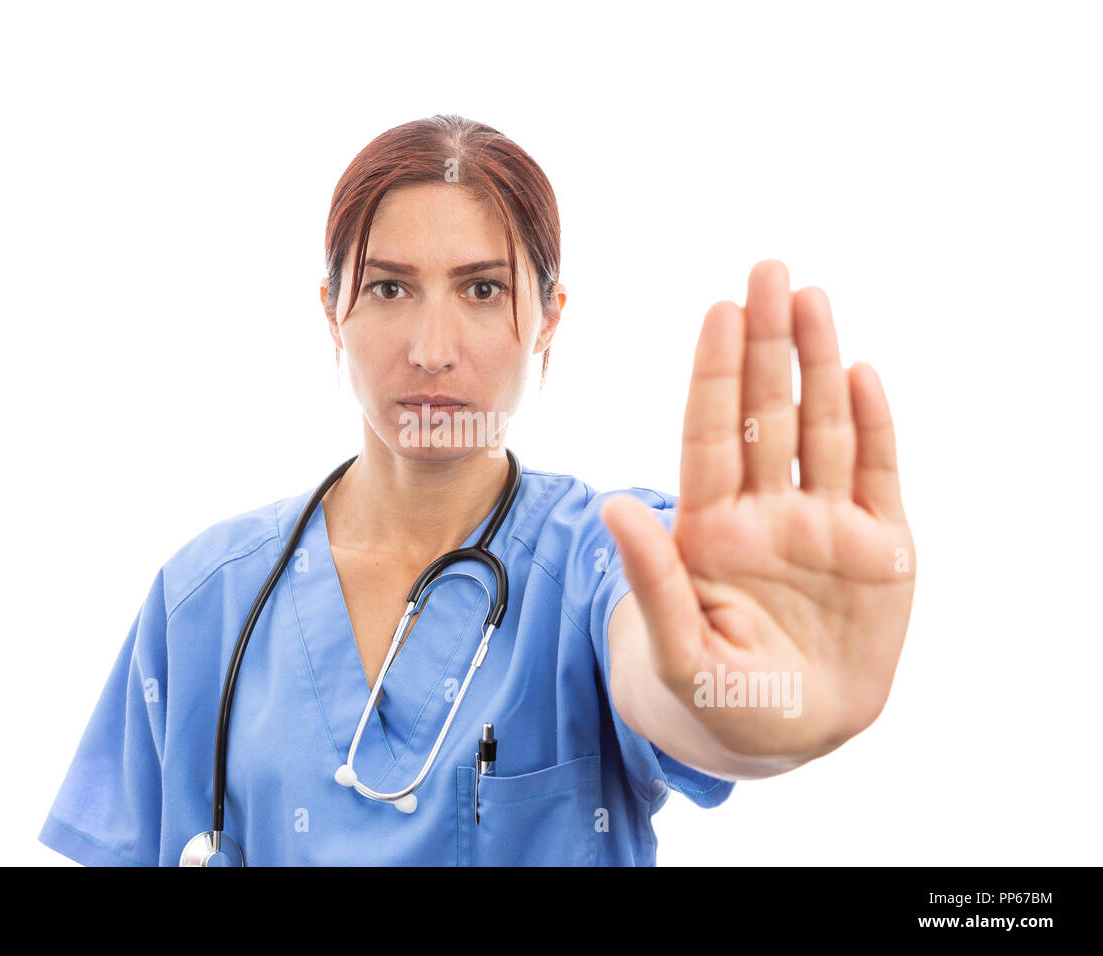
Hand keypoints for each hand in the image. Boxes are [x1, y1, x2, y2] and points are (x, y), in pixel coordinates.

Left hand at [601, 260, 915, 762]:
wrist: (791, 736)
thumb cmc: (722, 698)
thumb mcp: (680, 650)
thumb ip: (653, 580)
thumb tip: (614, 508)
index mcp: (712, 529)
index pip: (712, 434)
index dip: (715, 375)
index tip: (717, 313)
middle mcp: (768, 511)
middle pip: (767, 413)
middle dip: (767, 344)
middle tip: (768, 270)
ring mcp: (825, 523)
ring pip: (822, 428)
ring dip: (819, 365)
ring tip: (812, 299)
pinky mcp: (880, 548)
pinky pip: (877, 475)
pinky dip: (874, 426)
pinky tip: (861, 374)